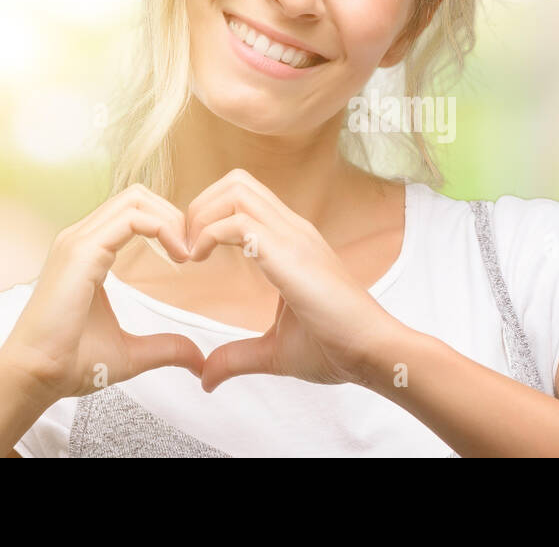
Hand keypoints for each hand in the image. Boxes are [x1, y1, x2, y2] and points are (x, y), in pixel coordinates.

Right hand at [0, 183, 205, 404]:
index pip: (133, 211)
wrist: (36, 376)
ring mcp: (77, 241)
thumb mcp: (131, 352)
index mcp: (88, 250)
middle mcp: (80, 238)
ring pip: (135, 199)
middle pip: (136, 196)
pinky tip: (178, 256)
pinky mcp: (81, 251)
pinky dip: (162, 228)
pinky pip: (131, 218)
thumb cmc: (71, 362)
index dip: (167, 224)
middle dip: (173, 215)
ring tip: (187, 253)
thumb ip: (165, 348)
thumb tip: (198, 359)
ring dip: (170, 220)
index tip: (188, 256)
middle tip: (192, 251)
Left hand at [185, 169, 407, 391]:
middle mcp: (293, 229)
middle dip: (199, 207)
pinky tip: (198, 262)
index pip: (245, 198)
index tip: (191, 256)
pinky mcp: (289, 254)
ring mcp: (293, 237)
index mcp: (292, 242)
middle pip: (236, 181)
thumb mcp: (274, 352)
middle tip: (184, 250)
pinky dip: (207, 235)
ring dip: (201, 216)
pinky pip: (237, 223)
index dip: (209, 216)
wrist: (374, 352)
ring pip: (235, 190)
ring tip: (190, 254)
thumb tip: (206, 378)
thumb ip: (237, 357)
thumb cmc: (336, 348)